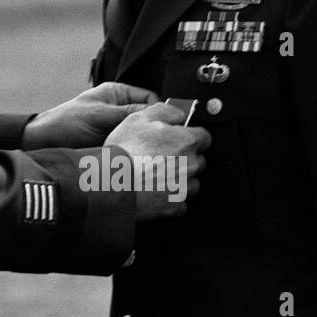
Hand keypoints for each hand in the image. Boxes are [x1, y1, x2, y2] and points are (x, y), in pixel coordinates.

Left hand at [22, 83, 158, 149]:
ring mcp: (117, 129)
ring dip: (143, 144)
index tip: (165, 125)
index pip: (150, 99)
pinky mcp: (114, 147)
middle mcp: (120, 110)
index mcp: (117, 95)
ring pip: (141, 136)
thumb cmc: (64, 123)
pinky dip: (134, 154)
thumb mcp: (99, 115)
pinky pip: (131, 149)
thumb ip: (129, 113)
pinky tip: (136, 159)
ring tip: (146, 151)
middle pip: (148, 119)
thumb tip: (159, 114)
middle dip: (153, 130)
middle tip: (159, 141)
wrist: (42, 144)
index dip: (159, 111)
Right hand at [103, 101, 210, 220]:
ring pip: (191, 181)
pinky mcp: (175, 206)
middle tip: (161, 155)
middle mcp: (191, 165)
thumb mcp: (140, 117)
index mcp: (186, 141)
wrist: (113, 183)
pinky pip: (180, 201)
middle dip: (184, 157)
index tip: (178, 138)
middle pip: (198, 159)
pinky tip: (155, 189)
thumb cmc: (125, 151)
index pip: (204, 137)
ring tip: (155, 173)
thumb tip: (179, 114)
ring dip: (179, 178)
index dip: (189, 136)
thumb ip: (165, 111)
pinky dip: (170, 196)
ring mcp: (184, 187)